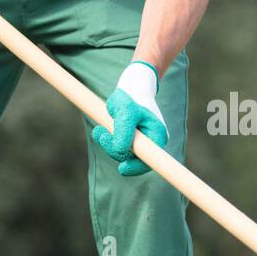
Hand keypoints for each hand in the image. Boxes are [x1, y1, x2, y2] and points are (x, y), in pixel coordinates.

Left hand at [92, 61, 167, 176]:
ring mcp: (142, 142)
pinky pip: (118, 148)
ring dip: (108, 144)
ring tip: (99, 130)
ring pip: (123, 154)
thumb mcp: (126, 110)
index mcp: (158, 135)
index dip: (137, 167)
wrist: (131, 86)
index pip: (151, 161)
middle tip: (101, 134)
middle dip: (115, 149)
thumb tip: (120, 151)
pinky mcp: (131, 141)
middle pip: (134, 159)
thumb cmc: (131, 96)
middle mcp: (152, 141)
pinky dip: (108, 141)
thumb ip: (123, 131)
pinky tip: (100, 131)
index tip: (122, 168)